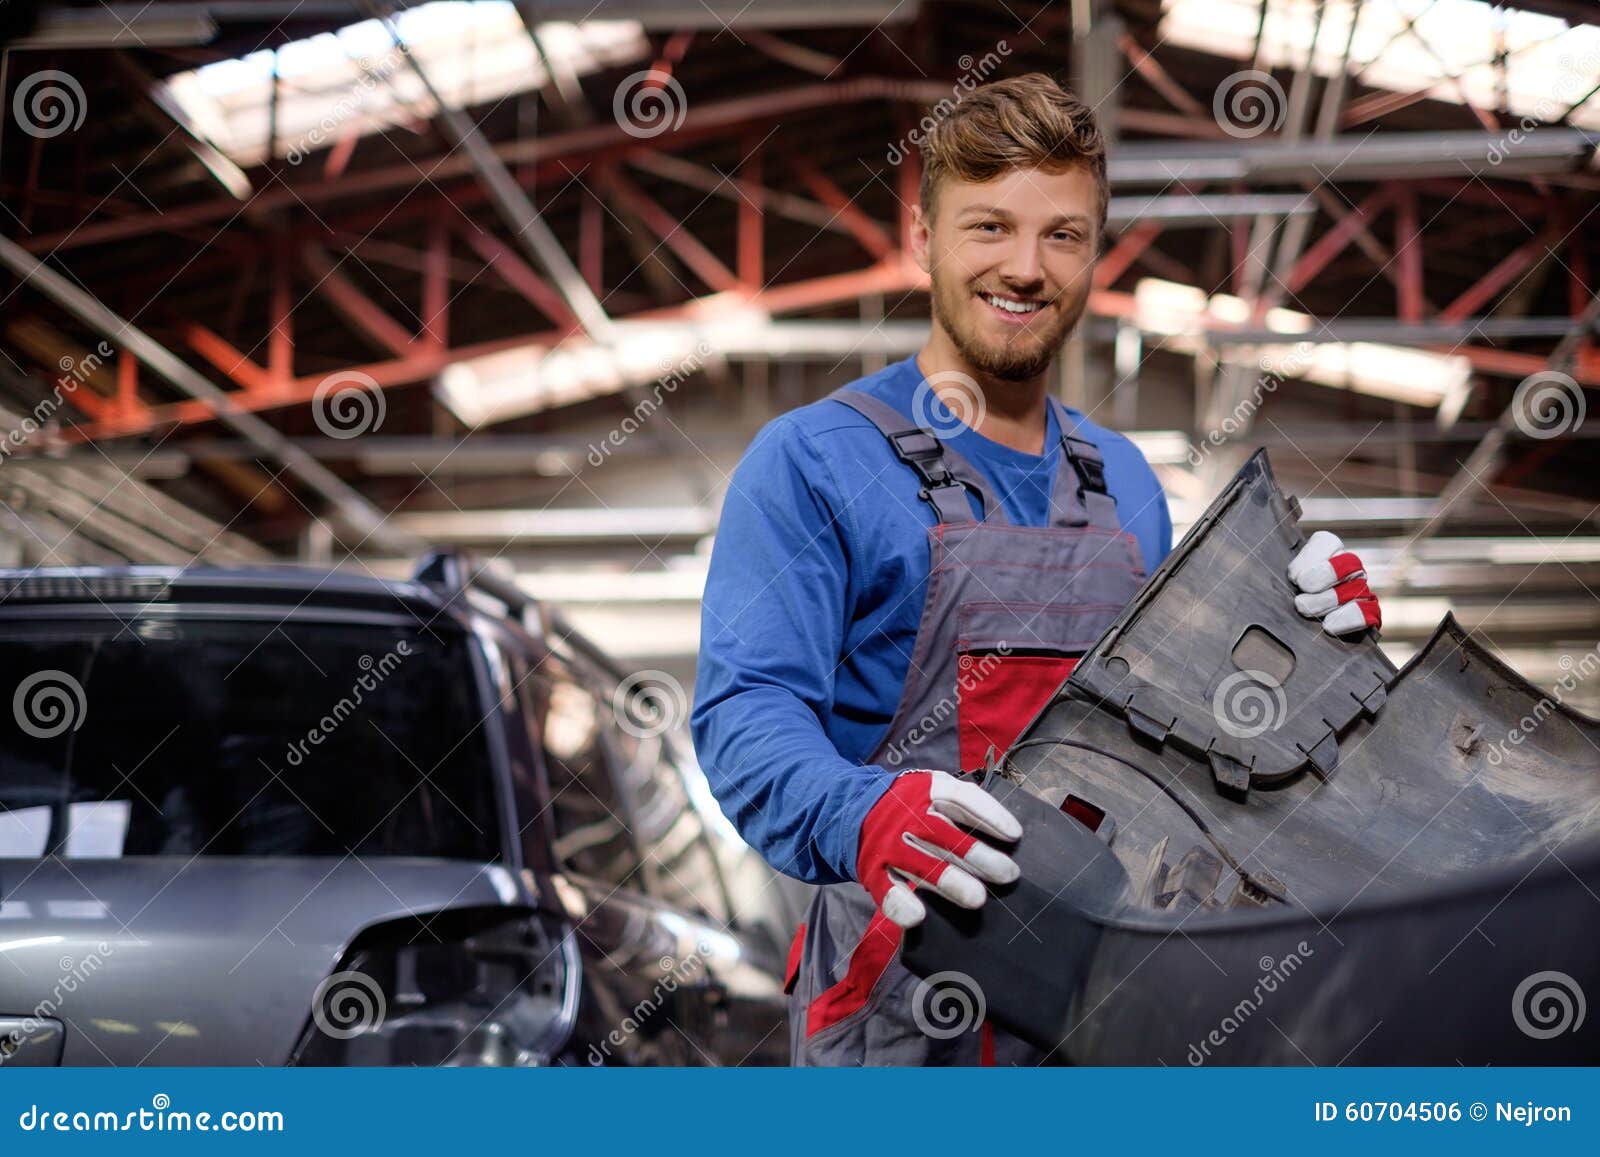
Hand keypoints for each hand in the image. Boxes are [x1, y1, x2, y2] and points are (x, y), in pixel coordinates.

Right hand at [856, 770, 1021, 928]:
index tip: (1015, 835)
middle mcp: (906, 814)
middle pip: (944, 835)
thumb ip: (964, 808)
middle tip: (1007, 874)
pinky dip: (898, 903)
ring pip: (920, 864)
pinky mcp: (872, 868)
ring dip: (948, 881)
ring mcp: (888, 842)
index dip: (989, 816)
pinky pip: (885, 887)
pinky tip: (918, 916)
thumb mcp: (935, 792)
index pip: (961, 798)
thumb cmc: (912, 805)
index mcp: (927, 790)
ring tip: (977, 899)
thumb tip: (1009, 836)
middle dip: (977, 855)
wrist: (854, 809)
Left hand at [1289, 530, 1380, 636]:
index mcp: (1328, 551)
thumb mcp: (1282, 578)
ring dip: (1327, 601)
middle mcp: (1350, 566)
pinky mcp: (1368, 613)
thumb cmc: (1288, 597)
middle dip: (1323, 578)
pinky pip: (1367, 612)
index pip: (1326, 542)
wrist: (1300, 628)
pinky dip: (1348, 619)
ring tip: (1305, 610)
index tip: (1294, 578)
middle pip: (1348, 563)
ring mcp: (1361, 589)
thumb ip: (1283, 565)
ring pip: (1355, 588)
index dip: (1310, 558)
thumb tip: (1289, 564)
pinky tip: (1328, 625)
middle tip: (1299, 597)